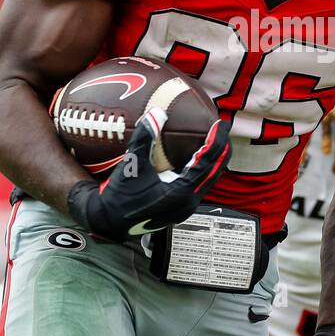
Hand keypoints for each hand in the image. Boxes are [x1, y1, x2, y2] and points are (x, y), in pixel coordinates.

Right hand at [68, 106, 230, 240]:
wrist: (111, 222)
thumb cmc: (120, 196)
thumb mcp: (132, 164)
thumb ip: (145, 138)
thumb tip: (157, 113)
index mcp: (181, 191)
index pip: (207, 162)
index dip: (216, 141)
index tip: (221, 124)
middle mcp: (189, 201)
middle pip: (215, 171)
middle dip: (221, 150)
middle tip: (223, 129)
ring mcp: (187, 207)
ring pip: (209, 180)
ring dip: (214, 160)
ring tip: (216, 141)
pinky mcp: (182, 208)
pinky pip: (200, 185)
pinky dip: (204, 170)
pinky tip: (199, 159)